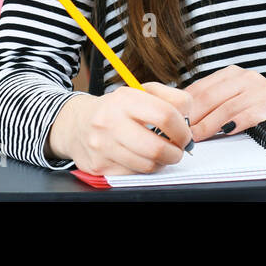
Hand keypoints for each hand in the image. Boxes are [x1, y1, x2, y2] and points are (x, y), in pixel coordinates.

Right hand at [51, 82, 192, 174]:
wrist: (76, 123)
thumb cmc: (117, 108)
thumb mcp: (141, 92)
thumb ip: (171, 100)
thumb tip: (188, 121)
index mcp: (126, 99)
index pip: (165, 115)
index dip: (182, 129)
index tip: (186, 135)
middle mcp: (110, 122)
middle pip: (156, 147)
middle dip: (176, 152)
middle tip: (179, 150)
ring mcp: (102, 146)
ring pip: (146, 165)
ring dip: (162, 162)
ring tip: (163, 154)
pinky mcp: (98, 166)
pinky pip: (133, 173)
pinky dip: (144, 168)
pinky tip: (142, 158)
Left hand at [184, 65, 265, 140]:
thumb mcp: (238, 103)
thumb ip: (215, 106)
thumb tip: (182, 120)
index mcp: (233, 75)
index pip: (200, 87)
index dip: (182, 105)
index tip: (168, 120)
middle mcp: (246, 77)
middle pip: (209, 96)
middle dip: (190, 116)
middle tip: (177, 133)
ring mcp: (260, 89)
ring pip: (226, 106)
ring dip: (207, 124)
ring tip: (194, 138)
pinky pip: (248, 113)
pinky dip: (234, 123)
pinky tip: (225, 132)